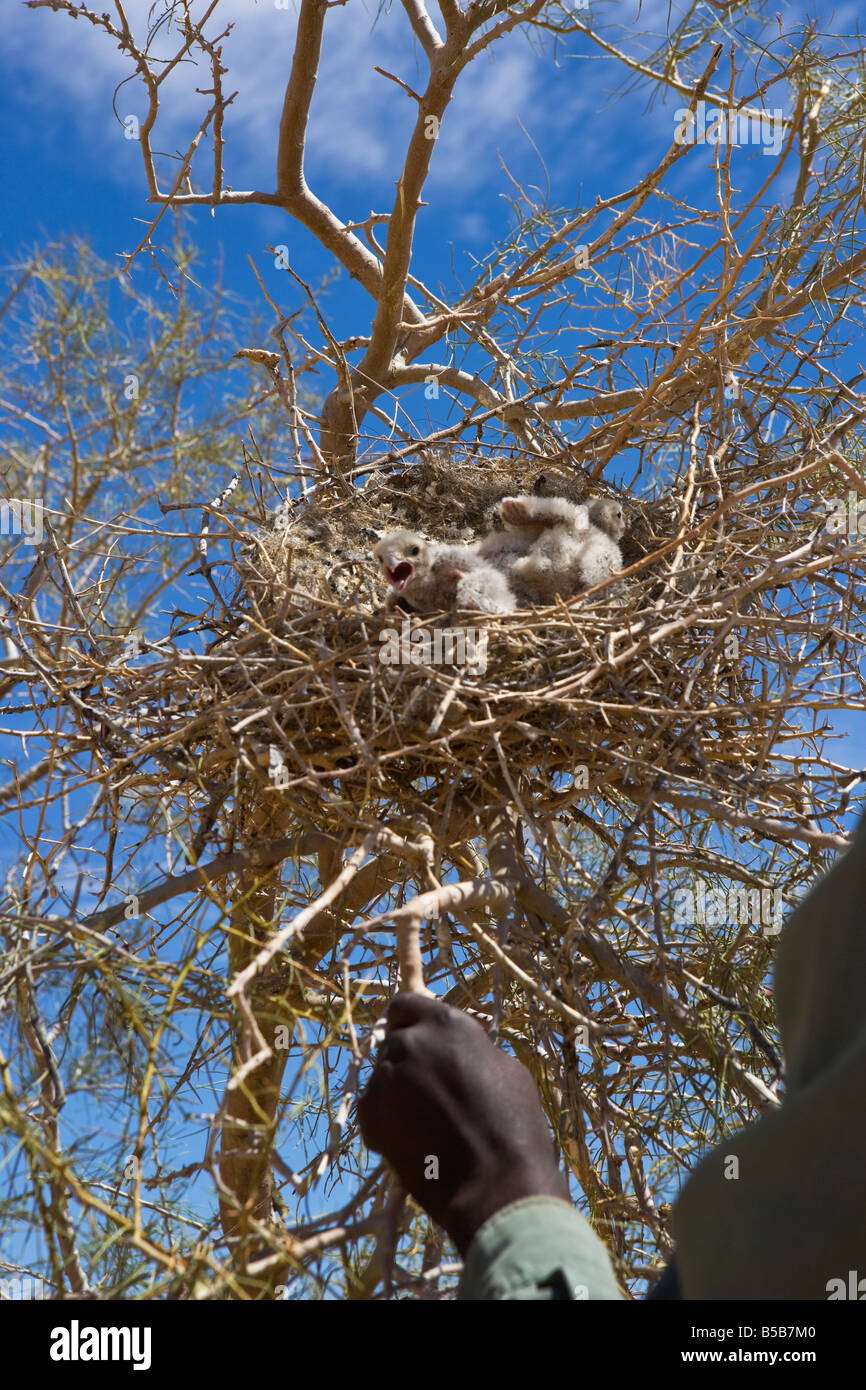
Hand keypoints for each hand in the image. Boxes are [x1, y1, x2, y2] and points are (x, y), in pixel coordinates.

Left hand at [358, 992, 569, 1253]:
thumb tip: (452, 1050)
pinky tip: (415, 1143)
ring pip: (382, 1077)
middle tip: (430, 1094)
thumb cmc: (513, 1125)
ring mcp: (385, 1077)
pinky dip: (386, 1123)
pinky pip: (372, 1110)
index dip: (410, 1023)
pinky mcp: (369, 1114)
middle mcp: (410, 1041)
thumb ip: (469, 1049)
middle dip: (408, 1062)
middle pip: (394, 1042)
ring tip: (428, 1126)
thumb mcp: (505, 1068)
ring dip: (397, 1093)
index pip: (405, 1004)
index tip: (416, 1040)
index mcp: (446, 1022)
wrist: (497, 1185)